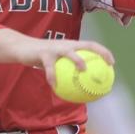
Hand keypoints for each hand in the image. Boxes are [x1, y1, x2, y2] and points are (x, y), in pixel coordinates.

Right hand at [0, 29, 115, 87]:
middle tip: (106, 64)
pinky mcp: (43, 53)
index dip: (103, 52)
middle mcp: (66, 44)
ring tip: (83, 71)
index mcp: (71, 45)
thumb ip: (67, 71)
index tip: (112, 63)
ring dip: (77, 61)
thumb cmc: (42, 57)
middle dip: (99, 52)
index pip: (91, 45)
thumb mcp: (57, 63)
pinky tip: (54, 87)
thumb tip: (81, 88)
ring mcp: (55, 48)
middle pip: (86, 45)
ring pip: (69, 53)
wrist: (22, 48)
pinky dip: (53, 77)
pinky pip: (50, 68)